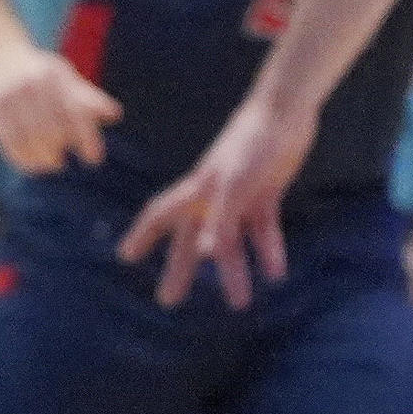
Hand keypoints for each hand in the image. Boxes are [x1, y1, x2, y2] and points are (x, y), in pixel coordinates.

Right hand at [0, 38, 117, 177]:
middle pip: (54, 132)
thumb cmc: (37, 71)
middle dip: (61, 149)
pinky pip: (10, 144)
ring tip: (51, 162)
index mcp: (55, 75)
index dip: (87, 138)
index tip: (94, 159)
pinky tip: (33, 163)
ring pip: (32, 142)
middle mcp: (32, 84)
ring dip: (44, 159)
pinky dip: (25, 160)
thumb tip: (116, 115)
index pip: (76, 112)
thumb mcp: (64, 77)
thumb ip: (87, 98)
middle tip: (62, 158)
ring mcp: (9, 96)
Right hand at [118, 89, 315, 310]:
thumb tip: (204, 255)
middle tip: (169, 301)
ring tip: (240, 303)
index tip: (125, 256)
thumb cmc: (253, 142)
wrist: (287, 110)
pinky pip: (264, 230)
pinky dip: (268, 251)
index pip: (161, 215)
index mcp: (198, 189)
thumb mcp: (234, 183)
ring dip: (235, 271)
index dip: (143, 235)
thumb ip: (220, 220)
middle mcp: (214, 196)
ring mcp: (240, 195)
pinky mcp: (265, 192)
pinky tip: (276, 273)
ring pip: (232, 241)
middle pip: (192, 238)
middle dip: (180, 267)